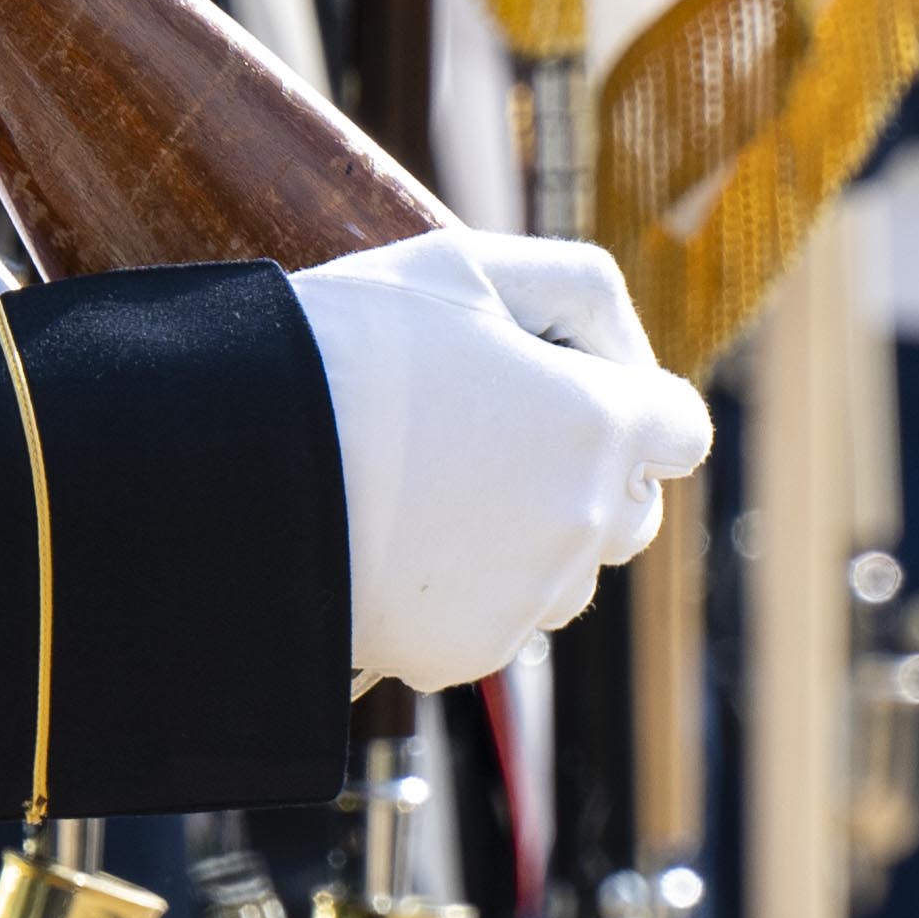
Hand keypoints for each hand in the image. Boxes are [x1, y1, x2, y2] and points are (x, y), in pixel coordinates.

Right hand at [290, 228, 712, 693]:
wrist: (237, 467)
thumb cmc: (348, 348)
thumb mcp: (463, 265)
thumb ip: (574, 288)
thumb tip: (626, 357)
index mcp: (599, 422)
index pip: (681, 428)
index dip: (632, 405)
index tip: (567, 390)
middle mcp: (584, 520)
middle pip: (632, 510)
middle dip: (587, 475)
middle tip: (488, 435)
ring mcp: (530, 595)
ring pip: (566, 571)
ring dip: (529, 536)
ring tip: (430, 489)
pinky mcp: (469, 651)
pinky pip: (498, 620)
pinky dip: (466, 589)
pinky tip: (397, 542)